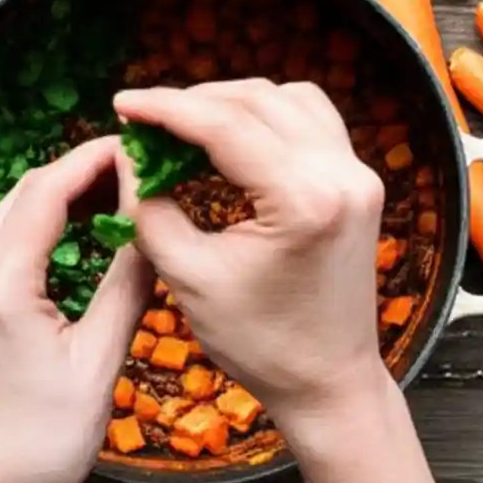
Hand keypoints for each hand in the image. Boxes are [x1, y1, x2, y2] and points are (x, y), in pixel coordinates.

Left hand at [0, 136, 152, 482]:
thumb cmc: (39, 444)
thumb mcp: (99, 364)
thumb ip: (126, 285)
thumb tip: (151, 228)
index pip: (45, 192)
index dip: (91, 160)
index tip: (131, 147)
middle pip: (21, 194)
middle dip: (77, 171)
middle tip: (130, 167)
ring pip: (5, 215)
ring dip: (56, 197)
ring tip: (110, 193)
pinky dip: (34, 226)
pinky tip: (70, 230)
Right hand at [113, 79, 388, 428]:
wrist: (328, 383)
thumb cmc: (260, 344)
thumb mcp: (189, 278)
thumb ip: (150, 209)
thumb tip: (130, 156)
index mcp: (303, 201)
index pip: (225, 125)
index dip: (166, 108)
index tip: (122, 105)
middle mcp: (341, 176)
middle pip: (259, 100)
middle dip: (196, 101)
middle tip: (147, 119)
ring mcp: (359, 176)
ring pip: (291, 99)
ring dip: (235, 102)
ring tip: (186, 124)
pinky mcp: (361, 183)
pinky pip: (313, 122)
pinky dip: (269, 117)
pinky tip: (232, 138)